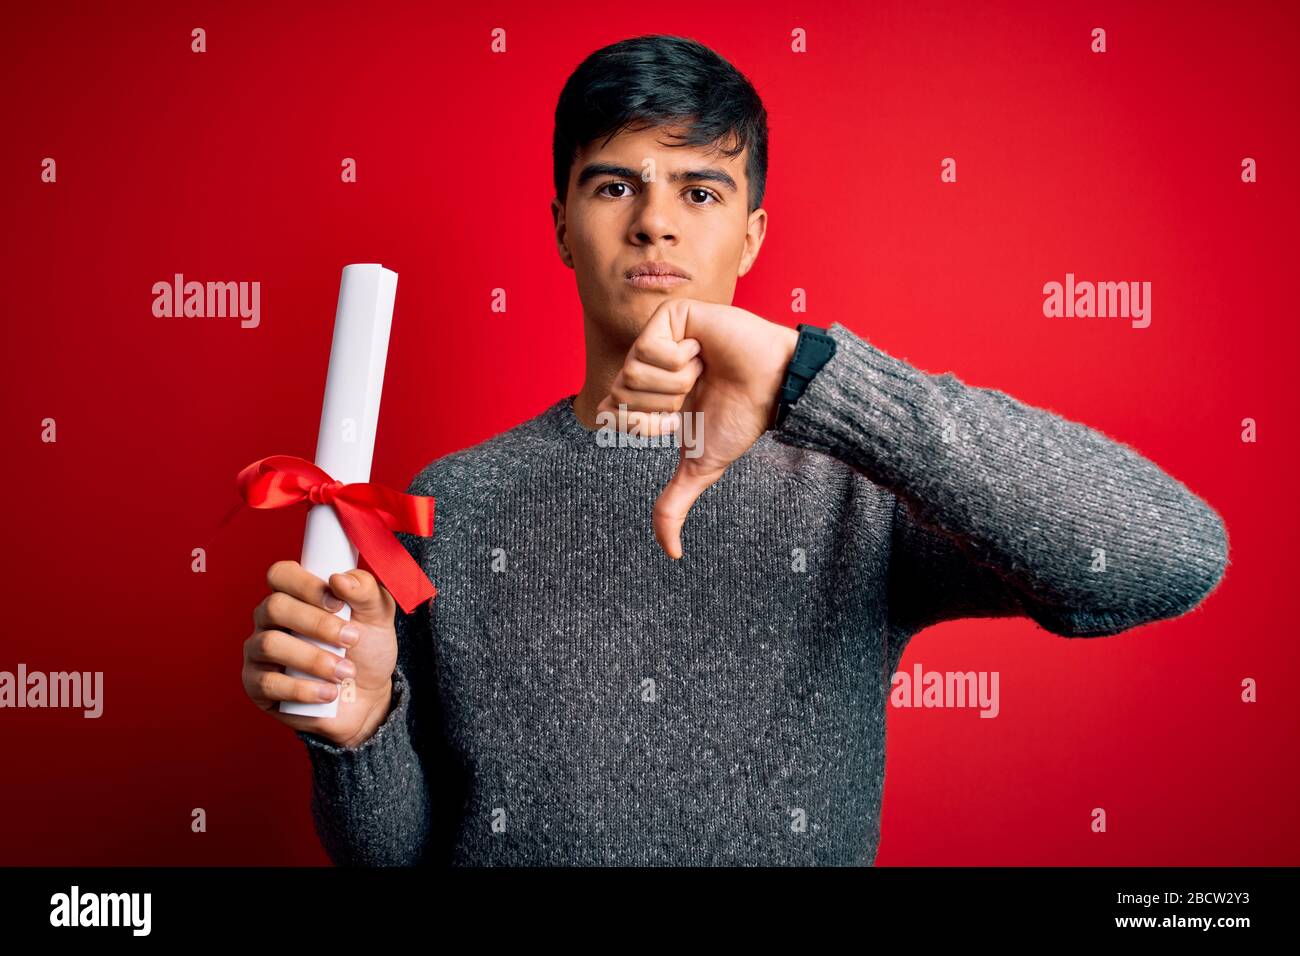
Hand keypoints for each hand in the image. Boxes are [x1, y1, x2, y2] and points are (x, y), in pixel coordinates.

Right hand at [242, 560, 398, 748]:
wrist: (368, 698)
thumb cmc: (367, 650)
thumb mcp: (378, 617)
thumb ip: (367, 591)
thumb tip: (340, 579)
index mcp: (295, 594)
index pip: (281, 574)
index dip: (306, 584)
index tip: (338, 603)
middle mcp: (270, 620)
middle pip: (274, 607)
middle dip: (317, 624)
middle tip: (351, 640)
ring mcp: (259, 652)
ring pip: (270, 644)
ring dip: (313, 659)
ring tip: (345, 672)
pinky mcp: (256, 686)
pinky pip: (268, 683)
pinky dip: (303, 689)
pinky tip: (328, 692)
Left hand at [597, 298, 797, 559]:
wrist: (773, 387)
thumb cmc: (741, 419)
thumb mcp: (700, 466)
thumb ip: (674, 505)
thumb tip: (671, 554)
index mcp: (644, 398)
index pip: (611, 417)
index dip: (646, 425)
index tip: (679, 418)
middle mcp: (644, 367)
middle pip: (618, 394)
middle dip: (661, 404)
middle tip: (695, 392)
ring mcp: (655, 339)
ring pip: (633, 371)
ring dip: (676, 380)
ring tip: (703, 370)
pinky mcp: (670, 316)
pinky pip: (650, 346)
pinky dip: (682, 358)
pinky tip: (704, 350)